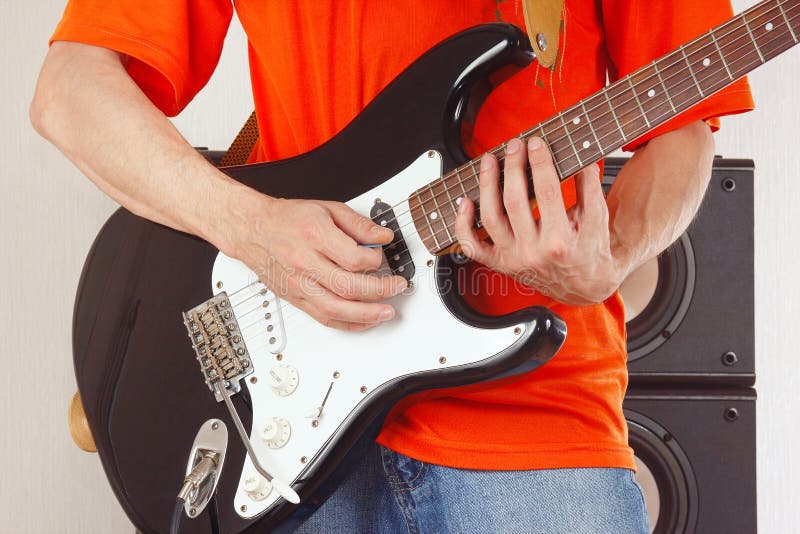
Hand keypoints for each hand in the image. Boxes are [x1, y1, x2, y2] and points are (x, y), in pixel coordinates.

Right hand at [220, 192, 407, 329]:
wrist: (252, 230)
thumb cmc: (288, 219)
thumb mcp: (327, 209)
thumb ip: (358, 224)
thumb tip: (383, 238)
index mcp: (314, 236)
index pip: (353, 258)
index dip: (376, 261)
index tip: (383, 258)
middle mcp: (305, 263)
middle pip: (348, 286)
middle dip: (380, 290)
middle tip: (397, 287)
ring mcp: (298, 284)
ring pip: (336, 309)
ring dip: (367, 315)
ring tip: (387, 312)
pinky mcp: (295, 298)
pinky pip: (324, 318)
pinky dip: (348, 323)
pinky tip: (364, 321)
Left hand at [454, 137, 628, 305]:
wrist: (584, 287)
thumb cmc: (591, 250)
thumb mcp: (597, 218)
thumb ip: (590, 187)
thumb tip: (581, 157)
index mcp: (560, 242)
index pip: (546, 193)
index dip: (540, 164)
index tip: (536, 144)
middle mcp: (533, 253)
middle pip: (514, 202)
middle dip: (513, 168)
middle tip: (514, 146)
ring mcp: (514, 259)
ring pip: (491, 219)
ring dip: (486, 186)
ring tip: (489, 161)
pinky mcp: (502, 265)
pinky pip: (473, 247)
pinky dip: (463, 226)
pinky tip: (465, 202)